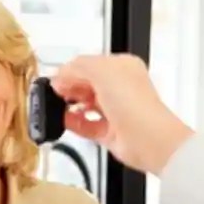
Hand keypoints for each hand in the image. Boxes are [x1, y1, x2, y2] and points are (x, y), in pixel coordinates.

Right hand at [51, 54, 194, 175]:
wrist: (147, 138)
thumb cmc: (135, 103)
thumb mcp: (101, 71)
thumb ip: (77, 67)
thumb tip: (61, 75)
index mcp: (123, 68)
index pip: (91, 64)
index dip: (71, 69)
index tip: (57, 76)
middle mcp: (121, 89)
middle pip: (87, 84)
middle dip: (69, 87)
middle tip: (56, 91)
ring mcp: (116, 111)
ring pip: (86, 105)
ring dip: (69, 105)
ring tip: (57, 104)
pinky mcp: (110, 133)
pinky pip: (85, 125)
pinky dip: (73, 122)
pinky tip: (64, 120)